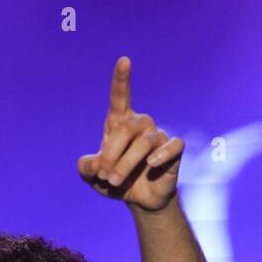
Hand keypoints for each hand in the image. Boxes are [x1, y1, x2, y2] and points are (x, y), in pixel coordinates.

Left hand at [77, 56, 184, 212]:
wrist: (139, 200)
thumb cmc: (115, 182)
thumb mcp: (93, 177)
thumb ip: (86, 168)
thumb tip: (95, 163)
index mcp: (120, 123)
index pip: (120, 97)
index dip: (122, 79)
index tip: (124, 60)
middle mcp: (140, 124)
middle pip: (126, 130)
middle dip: (111, 155)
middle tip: (104, 176)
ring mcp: (158, 135)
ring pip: (144, 143)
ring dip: (125, 164)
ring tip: (115, 182)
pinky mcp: (174, 150)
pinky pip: (172, 146)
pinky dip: (161, 155)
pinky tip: (151, 164)